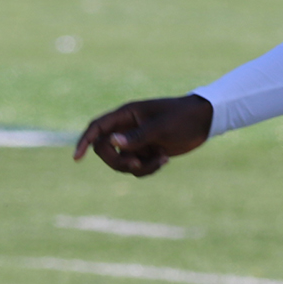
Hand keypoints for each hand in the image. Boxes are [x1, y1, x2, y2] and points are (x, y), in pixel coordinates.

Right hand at [73, 95, 212, 176]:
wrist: (205, 121)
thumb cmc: (183, 117)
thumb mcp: (161, 127)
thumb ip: (137, 136)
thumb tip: (111, 142)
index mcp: (127, 114)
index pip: (97, 127)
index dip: (84, 141)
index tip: (77, 158)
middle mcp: (127, 128)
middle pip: (105, 150)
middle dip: (118, 161)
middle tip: (137, 163)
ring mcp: (136, 141)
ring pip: (121, 162)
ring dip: (138, 167)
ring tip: (161, 159)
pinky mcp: (146, 151)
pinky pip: (136, 168)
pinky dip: (147, 169)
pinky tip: (165, 159)